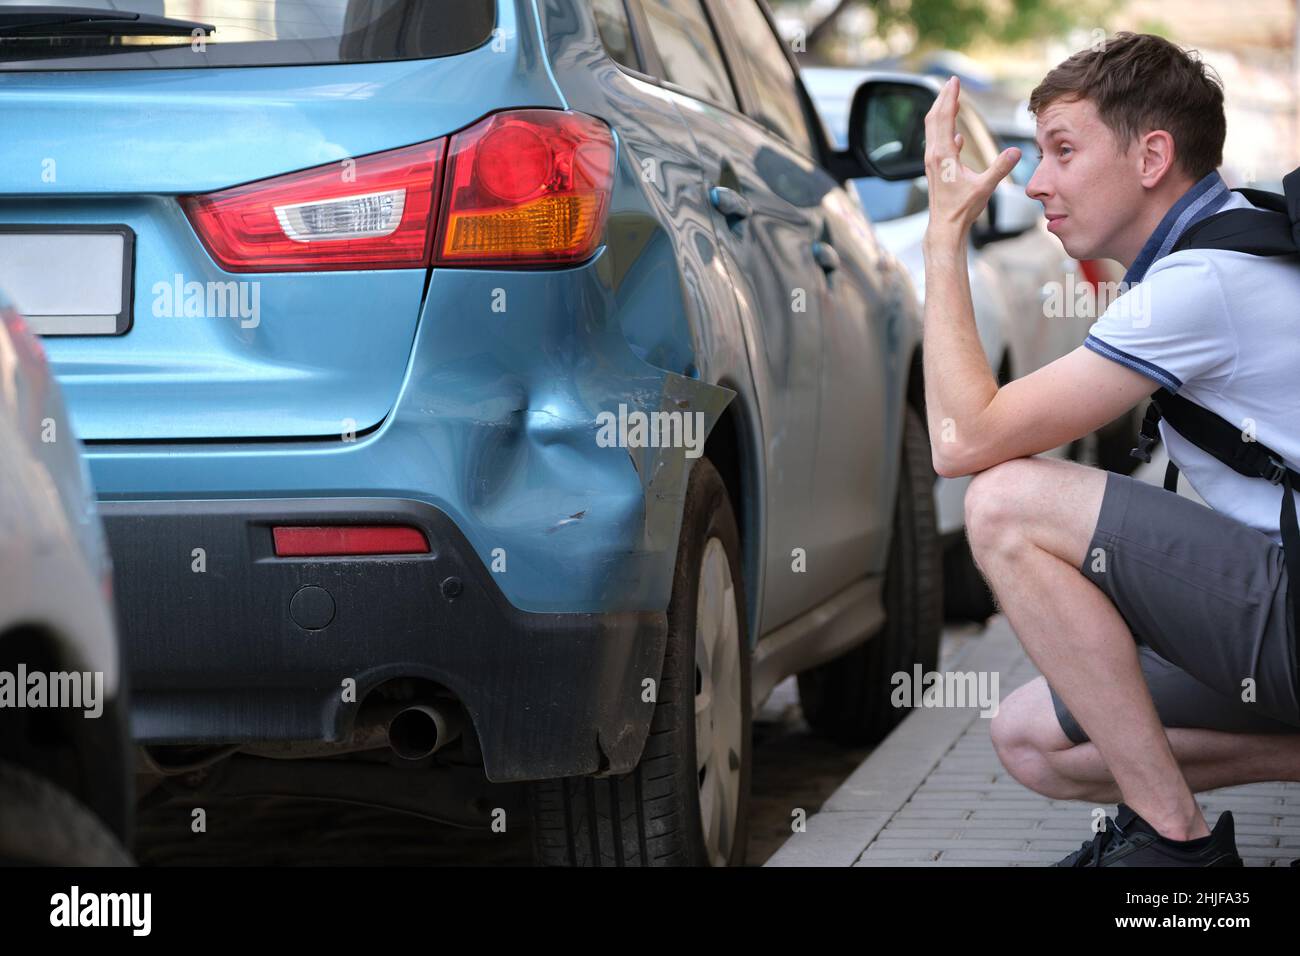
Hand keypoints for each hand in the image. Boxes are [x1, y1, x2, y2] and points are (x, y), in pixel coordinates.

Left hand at [923, 76, 1020, 245]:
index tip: (954, 80)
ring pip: (933, 130)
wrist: (945, 227)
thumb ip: (1000, 168)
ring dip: (941, 113)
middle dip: (942, 98)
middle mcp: (933, 155)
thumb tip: (1016, 151)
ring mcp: (932, 162)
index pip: (944, 118)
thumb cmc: (962, 209)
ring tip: (950, 100)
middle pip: (933, 119)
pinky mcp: (935, 170)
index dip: (950, 97)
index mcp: (944, 155)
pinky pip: (938, 144)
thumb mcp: (985, 187)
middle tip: (950, 82)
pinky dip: (945, 133)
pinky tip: (955, 135)